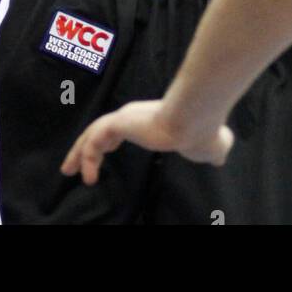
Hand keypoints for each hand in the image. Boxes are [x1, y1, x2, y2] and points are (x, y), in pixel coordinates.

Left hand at [61, 99, 233, 185]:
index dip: (108, 140)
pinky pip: (94, 139)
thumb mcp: (211, 145)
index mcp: (148, 120)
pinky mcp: (120, 121)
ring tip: (70, 173)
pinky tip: (88, 175)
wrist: (197, 119)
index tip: (103, 154)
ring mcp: (125, 117)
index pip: (119, 128)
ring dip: (79, 153)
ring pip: (92, 134)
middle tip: (71, 166)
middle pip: (99, 130)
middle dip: (83, 147)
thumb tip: (221, 157)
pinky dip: (87, 156)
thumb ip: (212, 150)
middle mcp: (132, 115)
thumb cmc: (203, 130)